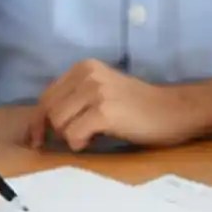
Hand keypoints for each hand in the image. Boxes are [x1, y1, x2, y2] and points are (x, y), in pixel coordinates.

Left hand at [28, 60, 197, 150]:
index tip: (37, 140)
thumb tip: (42, 123)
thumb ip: (75, 99)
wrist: (173, 111)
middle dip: (56, 131)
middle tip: (75, 140)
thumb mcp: (103, 91)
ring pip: (59, 123)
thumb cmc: (139, 107)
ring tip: (92, 136)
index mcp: (83, 67)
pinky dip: (79, 143)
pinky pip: (73, 135)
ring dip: (70, 137)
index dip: (38, 121)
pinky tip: (95, 141)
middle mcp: (87, 74)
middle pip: (49, 111)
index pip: (46, 96)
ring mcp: (96, 91)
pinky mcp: (104, 111)